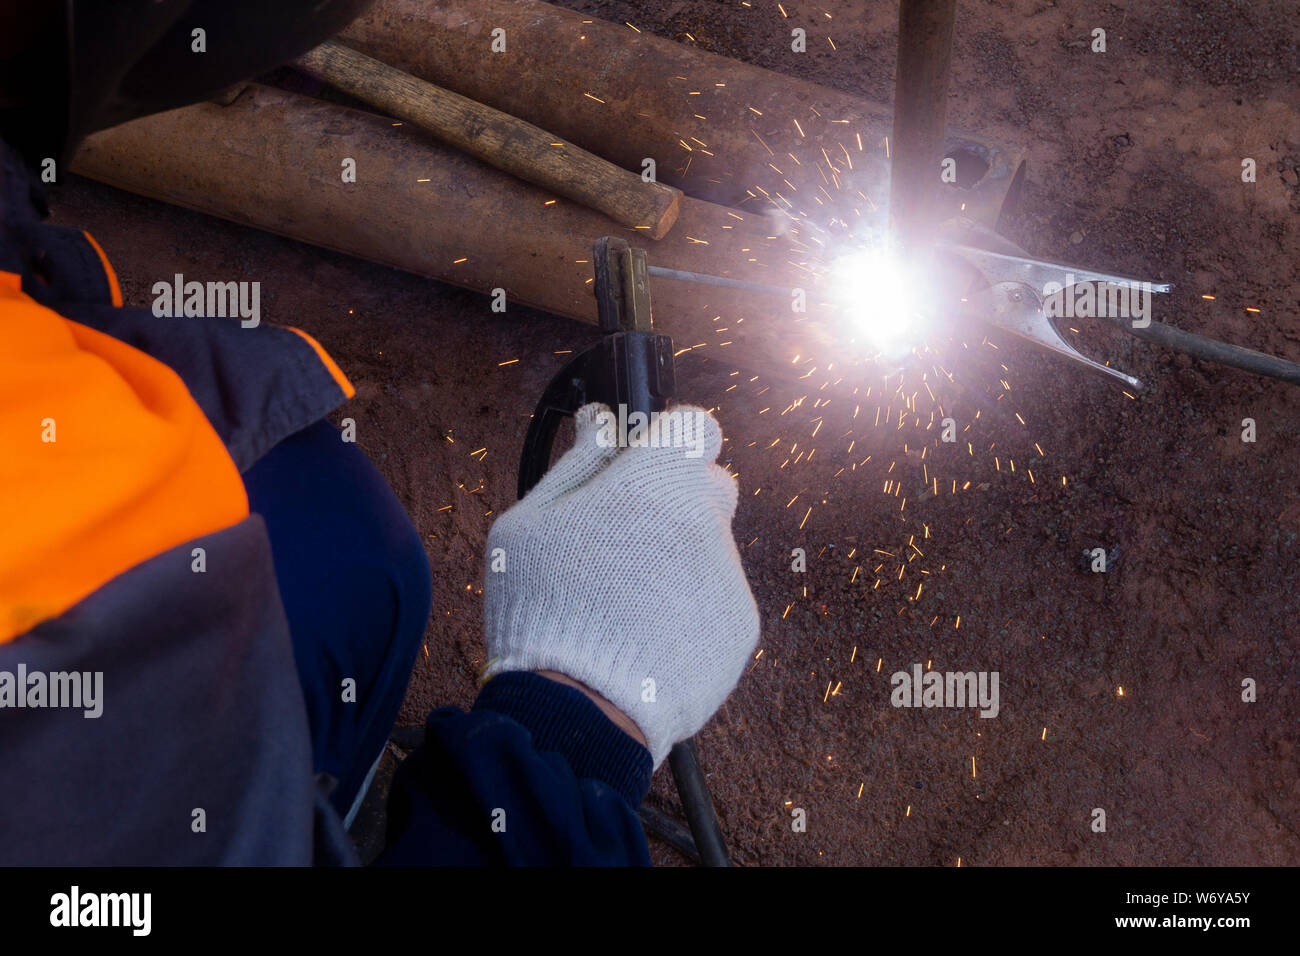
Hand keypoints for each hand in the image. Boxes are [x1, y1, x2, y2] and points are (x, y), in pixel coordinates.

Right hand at [483, 403, 759, 765]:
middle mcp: (707, 520)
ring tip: (626, 601)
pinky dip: (690, 608)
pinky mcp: (741, 627)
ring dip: (680, 558)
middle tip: (625, 536)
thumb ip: (577, 462)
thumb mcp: (531, 522)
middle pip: (708, 485)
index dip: (668, 441)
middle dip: (675, 498)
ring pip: (712, 546)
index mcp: (657, 482)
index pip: (694, 427)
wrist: (580, 711)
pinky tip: (647, 633)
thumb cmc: (543, 607)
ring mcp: (730, 577)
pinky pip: (718, 598)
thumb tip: (601, 421)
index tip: (644, 462)